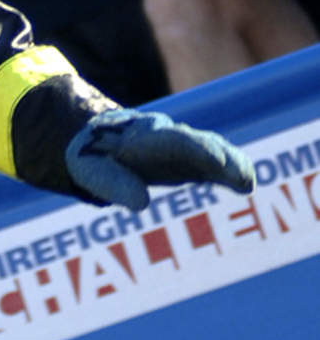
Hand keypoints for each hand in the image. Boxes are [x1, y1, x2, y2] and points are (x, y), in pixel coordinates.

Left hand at [64, 108, 254, 210]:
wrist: (95, 143)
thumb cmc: (93, 160)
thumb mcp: (92, 172)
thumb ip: (115, 185)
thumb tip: (141, 203)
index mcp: (142, 136)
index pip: (174, 141)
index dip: (197, 150)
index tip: (216, 161)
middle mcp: (168, 136)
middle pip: (199, 143)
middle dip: (219, 157)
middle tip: (240, 175)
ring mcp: (180, 148)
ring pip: (211, 151)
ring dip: (231, 165)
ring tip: (248, 183)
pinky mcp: (187, 162)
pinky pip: (211, 166)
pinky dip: (227, 174)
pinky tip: (246, 186)